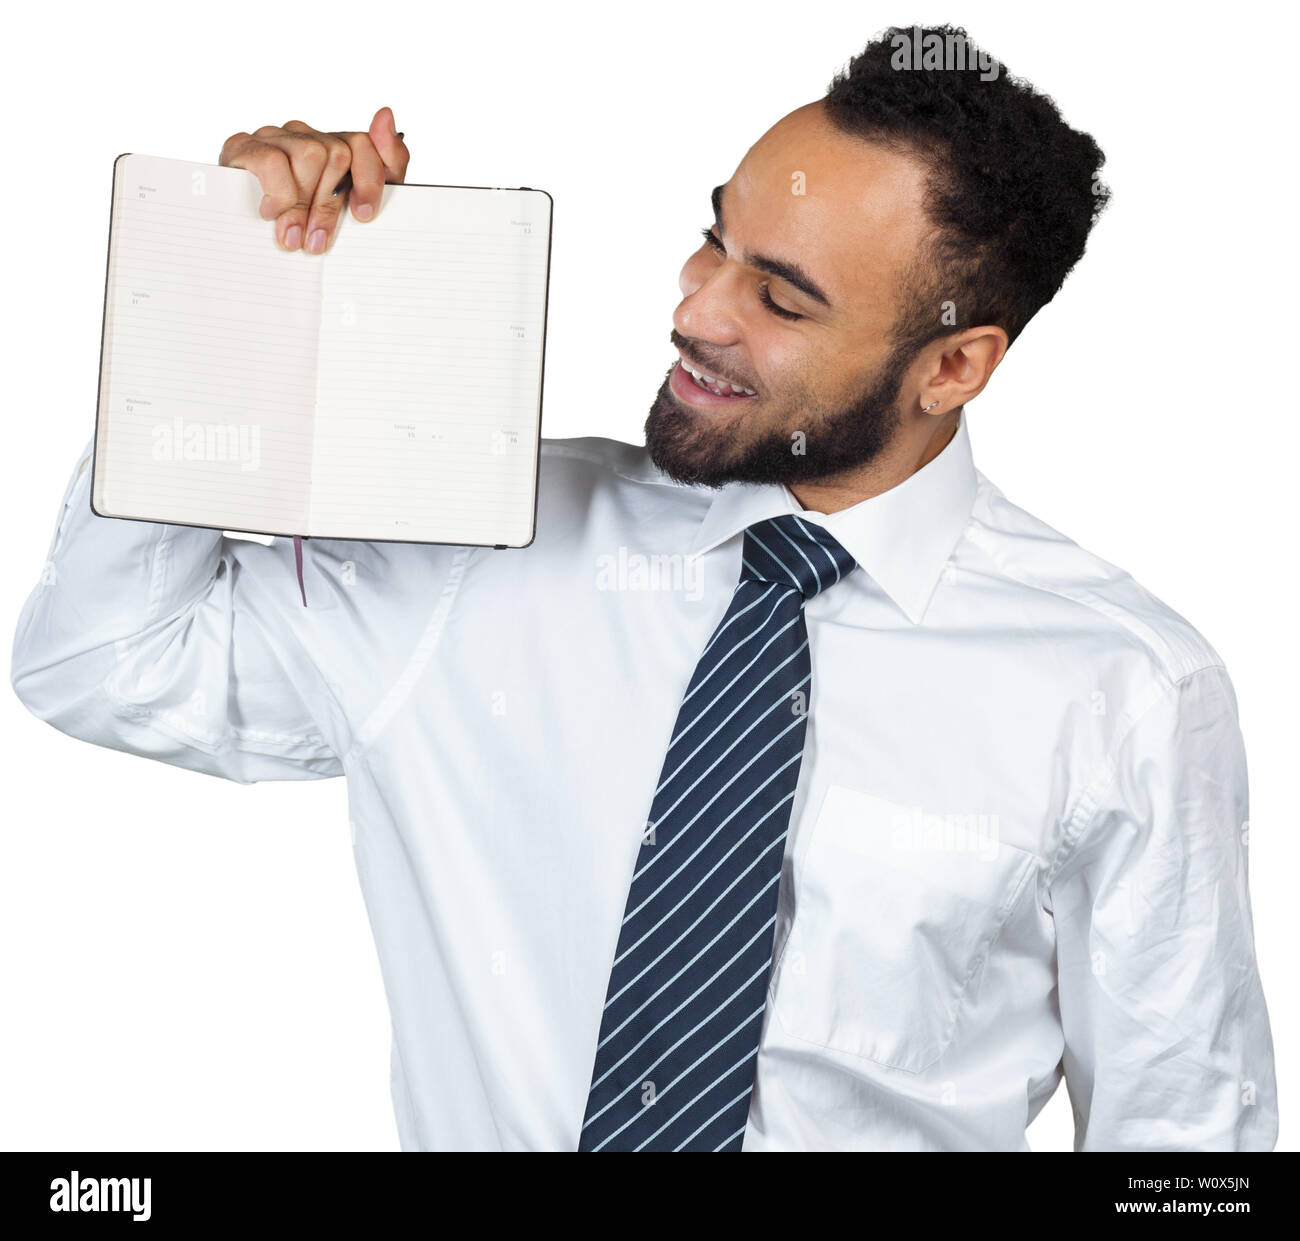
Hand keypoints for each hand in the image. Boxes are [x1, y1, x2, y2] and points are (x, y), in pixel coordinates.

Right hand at [218, 107, 408, 253]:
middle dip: (329, 205)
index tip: (362, 216)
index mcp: (333, 148)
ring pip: (309, 154)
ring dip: (303, 205)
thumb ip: (386, 164)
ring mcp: (275, 138)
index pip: (362, 144)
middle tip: (318, 241)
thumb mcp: (355, 205)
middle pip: (336, 153)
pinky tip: (270, 213)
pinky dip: (277, 194)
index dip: (368, 180)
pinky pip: (273, 161)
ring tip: (293, 237)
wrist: (245, 236)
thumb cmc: (305, 222)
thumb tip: (386, 114)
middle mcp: (305, 136)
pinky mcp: (244, 146)